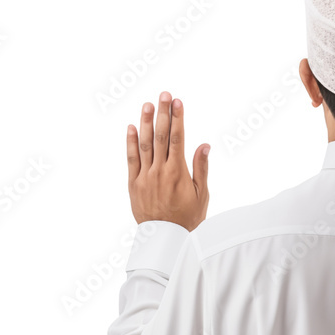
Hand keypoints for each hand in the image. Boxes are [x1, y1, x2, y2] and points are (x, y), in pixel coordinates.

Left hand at [127, 91, 210, 231]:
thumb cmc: (188, 218)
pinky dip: (131, 142)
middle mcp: (159, 171)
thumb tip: (204, 145)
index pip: (177, 138)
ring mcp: (144, 177)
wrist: (166, 239)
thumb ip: (201, 168)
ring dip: (146, 122)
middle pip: (160, 136)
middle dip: (163, 113)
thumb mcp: (202, 194)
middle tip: (164, 95)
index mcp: (178, 173)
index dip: (177, 118)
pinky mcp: (133, 184)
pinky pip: (131, 159)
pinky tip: (132, 127)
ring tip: (148, 104)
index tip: (178, 102)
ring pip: (144, 144)